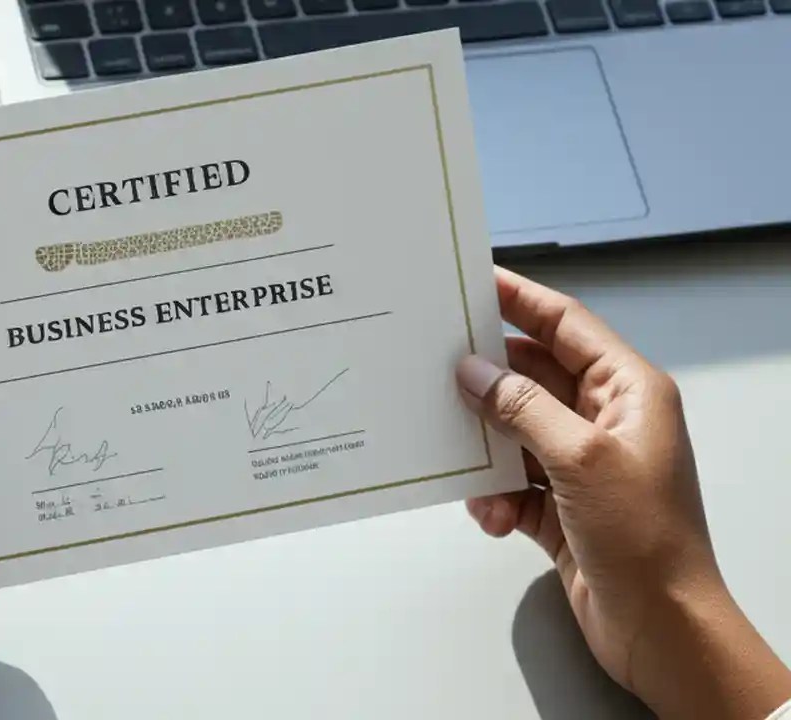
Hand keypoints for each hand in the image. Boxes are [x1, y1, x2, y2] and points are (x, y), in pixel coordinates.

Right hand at [457, 268, 790, 719]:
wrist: (659, 627)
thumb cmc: (643, 538)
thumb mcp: (580, 459)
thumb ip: (521, 408)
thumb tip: (473, 373)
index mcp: (629, 391)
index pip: (565, 325)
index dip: (519, 299)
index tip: (472, 281)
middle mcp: (605, 420)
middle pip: (530, 377)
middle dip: (486, 382)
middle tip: (435, 370)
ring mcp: (581, 464)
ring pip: (511, 433)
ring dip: (485, 452)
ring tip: (470, 468)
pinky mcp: (560, 506)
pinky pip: (510, 482)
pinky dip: (495, 497)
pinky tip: (498, 519)